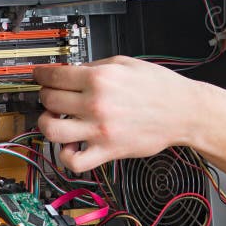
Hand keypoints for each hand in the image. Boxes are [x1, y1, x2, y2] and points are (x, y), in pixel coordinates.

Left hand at [34, 56, 205, 172]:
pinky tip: (70, 145)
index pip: (54, 76)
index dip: (41, 74)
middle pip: (49, 100)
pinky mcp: (108, 150)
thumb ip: (96, 66)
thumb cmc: (161, 88)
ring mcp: (100, 129)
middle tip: (52, 95)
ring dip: (46, 123)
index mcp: (101, 79)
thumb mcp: (127, 63)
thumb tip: (72, 71)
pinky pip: (74, 161)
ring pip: (51, 130)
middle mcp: (97, 104)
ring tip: (53, 120)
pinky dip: (65, 156)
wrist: (185, 111)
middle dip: (46, 95)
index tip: (40, 76)